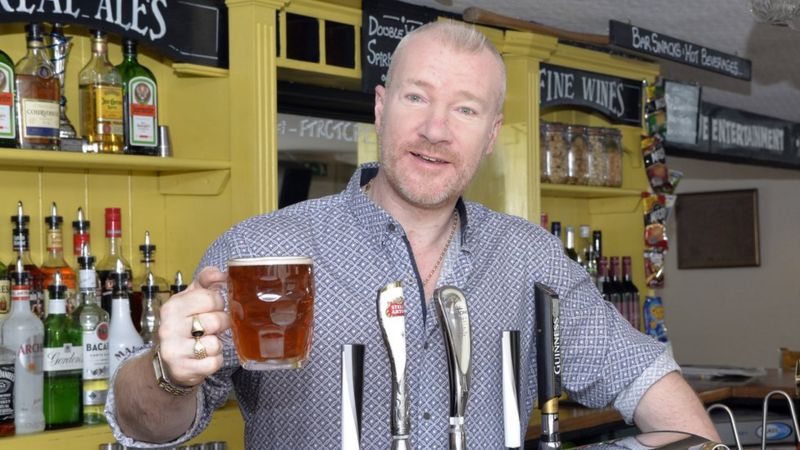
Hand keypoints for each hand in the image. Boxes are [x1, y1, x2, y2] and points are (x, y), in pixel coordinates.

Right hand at [157, 266, 230, 386]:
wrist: (168, 361)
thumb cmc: (184, 325)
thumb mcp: (190, 299)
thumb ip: (205, 281)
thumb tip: (222, 274)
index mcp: (173, 306)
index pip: (210, 298)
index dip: (219, 304)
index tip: (215, 308)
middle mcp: (169, 327)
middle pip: (216, 321)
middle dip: (222, 324)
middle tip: (214, 327)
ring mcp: (174, 350)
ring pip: (215, 344)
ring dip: (217, 344)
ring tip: (207, 342)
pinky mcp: (182, 369)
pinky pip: (214, 362)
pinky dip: (215, 360)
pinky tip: (205, 357)